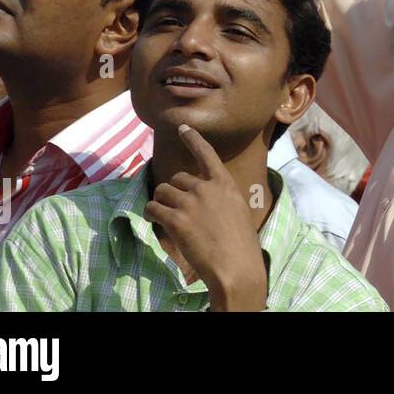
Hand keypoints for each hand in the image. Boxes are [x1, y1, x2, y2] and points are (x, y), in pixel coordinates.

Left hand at [144, 125, 268, 311]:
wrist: (236, 266)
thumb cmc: (241, 244)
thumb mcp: (237, 212)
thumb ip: (220, 200)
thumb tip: (204, 200)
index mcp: (225, 184)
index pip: (206, 154)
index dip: (193, 139)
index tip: (182, 128)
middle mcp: (206, 188)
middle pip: (177, 179)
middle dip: (174, 193)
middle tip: (179, 212)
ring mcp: (190, 202)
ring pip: (162, 192)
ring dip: (161, 203)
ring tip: (168, 219)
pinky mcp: (176, 219)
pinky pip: (153, 209)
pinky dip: (152, 215)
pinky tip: (158, 223)